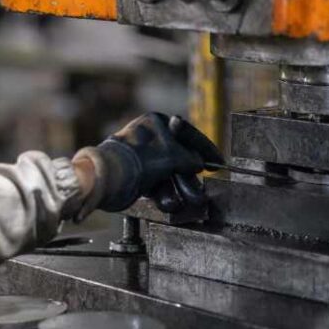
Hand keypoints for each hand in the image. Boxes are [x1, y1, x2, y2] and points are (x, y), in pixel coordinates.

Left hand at [73, 113, 222, 214]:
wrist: (111, 177)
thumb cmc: (142, 159)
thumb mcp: (174, 156)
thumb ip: (190, 158)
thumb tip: (198, 163)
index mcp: (156, 123)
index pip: (188, 134)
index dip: (204, 149)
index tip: (217, 162)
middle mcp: (148, 138)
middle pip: (178, 158)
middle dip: (190, 177)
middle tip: (203, 190)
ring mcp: (141, 157)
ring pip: (168, 174)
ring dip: (179, 189)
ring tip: (190, 202)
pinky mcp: (135, 175)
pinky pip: (155, 184)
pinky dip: (163, 194)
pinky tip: (171, 205)